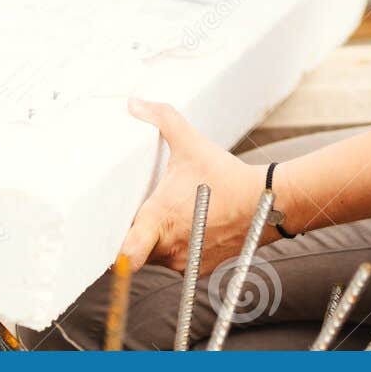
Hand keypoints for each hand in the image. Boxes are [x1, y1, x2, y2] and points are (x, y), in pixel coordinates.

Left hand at [119, 99, 269, 274]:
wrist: (265, 202)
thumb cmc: (224, 174)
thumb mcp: (190, 142)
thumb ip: (161, 118)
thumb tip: (134, 102)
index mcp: (159, 219)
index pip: (125, 255)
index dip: (112, 250)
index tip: (105, 236)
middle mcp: (170, 247)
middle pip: (136, 249)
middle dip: (135, 233)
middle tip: (138, 211)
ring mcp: (185, 261)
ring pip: (155, 256)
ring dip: (156, 240)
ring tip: (167, 214)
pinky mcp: (199, 269)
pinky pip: (176, 261)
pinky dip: (177, 247)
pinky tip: (186, 225)